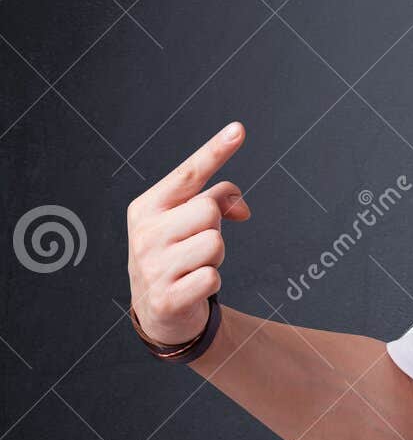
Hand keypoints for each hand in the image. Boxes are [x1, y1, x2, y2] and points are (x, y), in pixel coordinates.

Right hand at [126, 123, 251, 344]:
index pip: (187, 174)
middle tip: (196, 245)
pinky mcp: (166, 297)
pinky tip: (192, 288)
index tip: (239, 129)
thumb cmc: (178, 254)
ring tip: (193, 266)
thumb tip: (242, 206)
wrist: (159, 311)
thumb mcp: (189, 221)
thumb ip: (217, 200)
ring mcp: (151, 266)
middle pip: (209, 210)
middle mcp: (144, 233)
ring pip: (215, 242)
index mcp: (147, 207)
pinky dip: (212, 282)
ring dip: (215, 257)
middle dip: (214, 228)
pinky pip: (213, 276)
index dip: (215, 151)